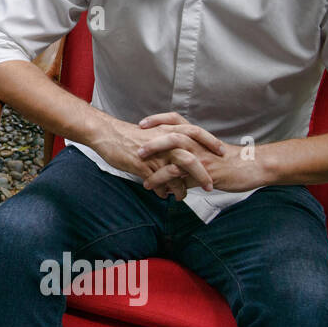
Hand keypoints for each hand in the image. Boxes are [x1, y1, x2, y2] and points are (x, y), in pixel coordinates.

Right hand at [90, 112, 225, 199]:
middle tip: (211, 185)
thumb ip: (167, 140)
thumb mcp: (152, 131)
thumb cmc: (128, 134)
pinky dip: (163, 191)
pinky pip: (158, 182)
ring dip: (183, 188)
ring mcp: (154, 155)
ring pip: (176, 173)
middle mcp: (164, 142)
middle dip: (203, 173)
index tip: (221, 151)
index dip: (210, 142)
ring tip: (184, 197)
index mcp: (168, 129)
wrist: (107, 134)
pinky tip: (162, 195)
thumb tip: (176, 152)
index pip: (196, 132)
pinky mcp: (143, 166)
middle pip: (191, 158)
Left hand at [137, 112, 265, 194]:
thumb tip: (171, 154)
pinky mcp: (206, 174)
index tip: (141, 124)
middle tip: (138, 151)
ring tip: (145, 181)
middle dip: (153, 143)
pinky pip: (185, 181)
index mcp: (197, 135)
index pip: (175, 120)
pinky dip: (171, 187)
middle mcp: (199, 144)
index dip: (158, 120)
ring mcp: (203, 158)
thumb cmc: (229, 159)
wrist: (252, 166)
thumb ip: (190, 147)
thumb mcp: (207, 148)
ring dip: (158, 170)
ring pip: (177, 159)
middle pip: (173, 136)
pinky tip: (160, 193)